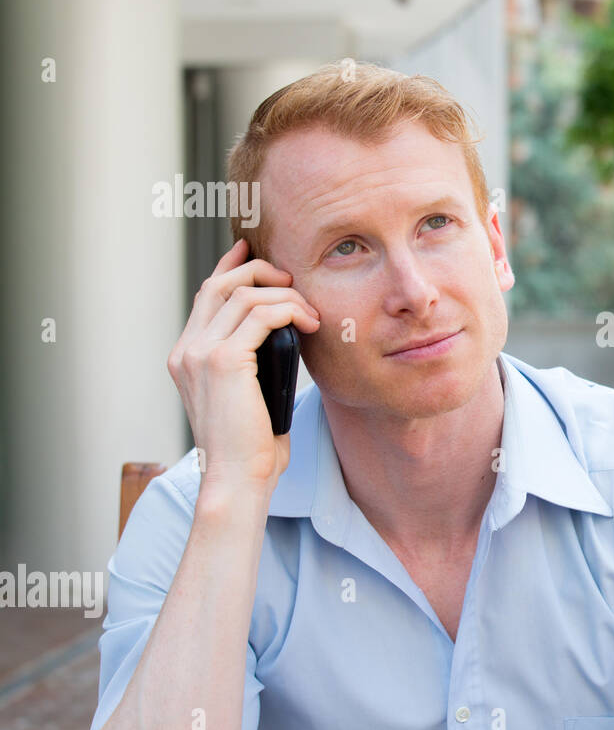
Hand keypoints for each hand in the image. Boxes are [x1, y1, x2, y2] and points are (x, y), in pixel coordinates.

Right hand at [167, 238, 320, 487]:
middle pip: (221, 283)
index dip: (231, 265)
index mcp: (187, 356)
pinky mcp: (223, 361)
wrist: (236, 479)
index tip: (255, 250)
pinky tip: (309, 325)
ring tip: (311, 314)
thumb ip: (252, 363)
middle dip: (259, 270)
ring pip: (245, 294)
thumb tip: (285, 336)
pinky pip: (261, 314)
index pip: (207, 295)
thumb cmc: (251, 447)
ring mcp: (200, 353)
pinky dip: (290, 311)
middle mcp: (186, 350)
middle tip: (293, 278)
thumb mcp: (248, 397)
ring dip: (286, 296)